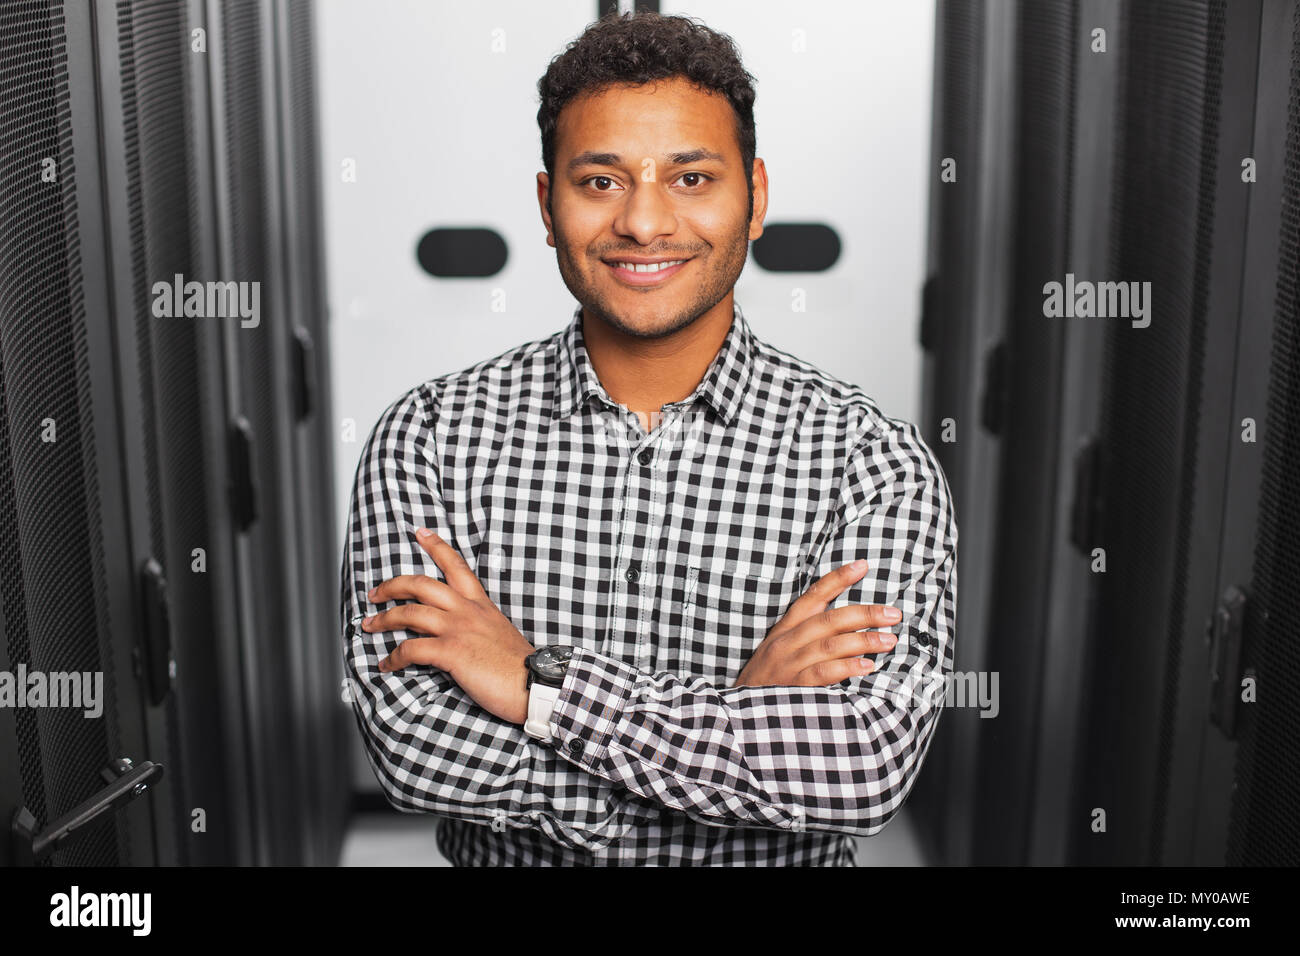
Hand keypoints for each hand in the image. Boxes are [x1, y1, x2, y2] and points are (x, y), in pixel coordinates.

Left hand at [362, 528, 534, 724]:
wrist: (534, 683)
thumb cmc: (518, 666)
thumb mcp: (499, 633)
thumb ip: (479, 627)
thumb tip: (462, 634)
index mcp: (480, 605)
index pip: (456, 566)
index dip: (436, 546)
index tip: (421, 533)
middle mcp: (467, 611)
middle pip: (421, 584)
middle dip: (392, 585)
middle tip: (375, 592)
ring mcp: (458, 629)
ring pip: (410, 612)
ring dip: (384, 619)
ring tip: (369, 625)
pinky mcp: (451, 652)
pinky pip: (411, 649)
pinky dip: (393, 657)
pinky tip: (385, 664)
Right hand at [732, 560, 900, 687]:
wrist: (735, 713)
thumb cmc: (765, 681)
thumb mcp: (777, 651)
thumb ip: (805, 636)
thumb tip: (847, 626)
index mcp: (784, 629)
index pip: (813, 597)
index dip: (837, 579)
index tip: (862, 566)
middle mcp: (786, 642)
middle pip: (829, 620)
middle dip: (865, 614)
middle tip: (893, 614)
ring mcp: (789, 664)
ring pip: (831, 645)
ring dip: (864, 641)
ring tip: (889, 640)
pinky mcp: (792, 687)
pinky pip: (823, 673)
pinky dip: (847, 667)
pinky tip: (868, 666)